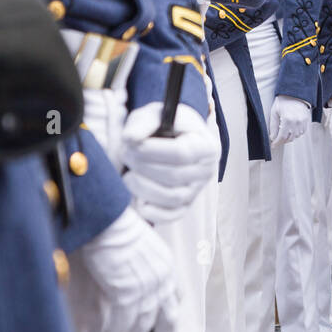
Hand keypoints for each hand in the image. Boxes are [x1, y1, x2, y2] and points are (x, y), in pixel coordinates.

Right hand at [76, 206, 178, 331]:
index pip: (175, 297)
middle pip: (168, 318)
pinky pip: (125, 322)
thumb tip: (129, 286)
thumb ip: (140, 268)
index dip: (172, 317)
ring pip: (143, 324)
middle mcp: (162, 278)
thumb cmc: (116, 228)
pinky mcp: (128, 291)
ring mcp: (147, 286)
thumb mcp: (139, 248)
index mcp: (166, 266)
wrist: (106, 219)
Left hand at [121, 102, 218, 223]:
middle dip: (142, 165)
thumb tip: (130, 138)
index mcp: (207, 146)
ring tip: (127, 172)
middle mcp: (208, 171)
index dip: (152, 151)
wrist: (168, 140)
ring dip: (141, 186)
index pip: (182, 153)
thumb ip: (143, 122)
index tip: (130, 143)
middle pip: (174, 175)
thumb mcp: (153, 115)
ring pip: (171, 197)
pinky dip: (148, 209)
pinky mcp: (184, 207)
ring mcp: (197, 191)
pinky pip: (167, 216)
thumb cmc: (161, 126)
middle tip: (123, 153)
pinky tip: (135, 193)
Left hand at [269, 96, 311, 146]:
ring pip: (296, 136)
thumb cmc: (283, 101)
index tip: (273, 145)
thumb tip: (273, 138)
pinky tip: (291, 130)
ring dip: (290, 137)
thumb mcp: (274, 112)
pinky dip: (296, 133)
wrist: (295, 93)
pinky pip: (302, 132)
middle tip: (277, 140)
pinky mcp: (307, 120)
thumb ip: (273, 126)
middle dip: (282, 141)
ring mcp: (303, 121)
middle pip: (290, 138)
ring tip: (284, 134)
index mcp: (287, 119)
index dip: (277, 143)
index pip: (282, 137)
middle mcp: (297, 121)